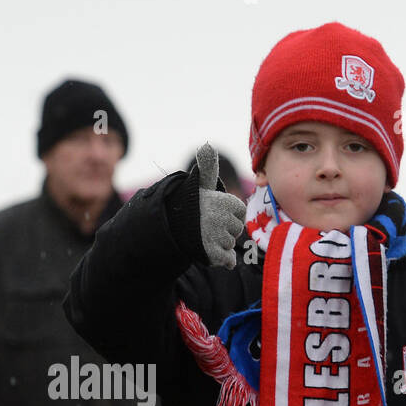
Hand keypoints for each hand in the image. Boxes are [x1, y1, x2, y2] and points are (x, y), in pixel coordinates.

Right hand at [193, 143, 246, 268]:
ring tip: (203, 237)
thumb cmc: (188, 206)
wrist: (166, 228)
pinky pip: (228, 260)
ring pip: (229, 245)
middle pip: (236, 230)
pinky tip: (213, 252)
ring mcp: (216, 237)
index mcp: (225, 201)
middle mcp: (221, 218)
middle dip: (224, 230)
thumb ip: (208, 168)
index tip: (214, 213)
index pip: (239, 212)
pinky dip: (224, 260)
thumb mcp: (198, 185)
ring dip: (219, 244)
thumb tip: (207, 145)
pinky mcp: (211, 254)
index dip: (229, 215)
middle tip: (206, 226)